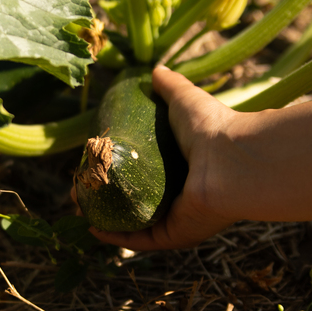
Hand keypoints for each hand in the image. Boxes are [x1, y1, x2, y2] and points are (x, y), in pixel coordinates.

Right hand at [90, 66, 242, 249]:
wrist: (232, 158)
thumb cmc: (213, 127)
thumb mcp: (184, 100)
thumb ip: (171, 88)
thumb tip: (156, 70)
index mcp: (183, 168)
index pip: (144, 173)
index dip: (117, 169)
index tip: (92, 162)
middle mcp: (181, 197)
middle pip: (135, 200)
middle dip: (104, 196)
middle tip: (79, 187)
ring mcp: (178, 219)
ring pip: (133, 223)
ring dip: (105, 217)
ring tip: (80, 206)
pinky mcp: (175, 235)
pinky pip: (141, 240)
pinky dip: (116, 237)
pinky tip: (94, 227)